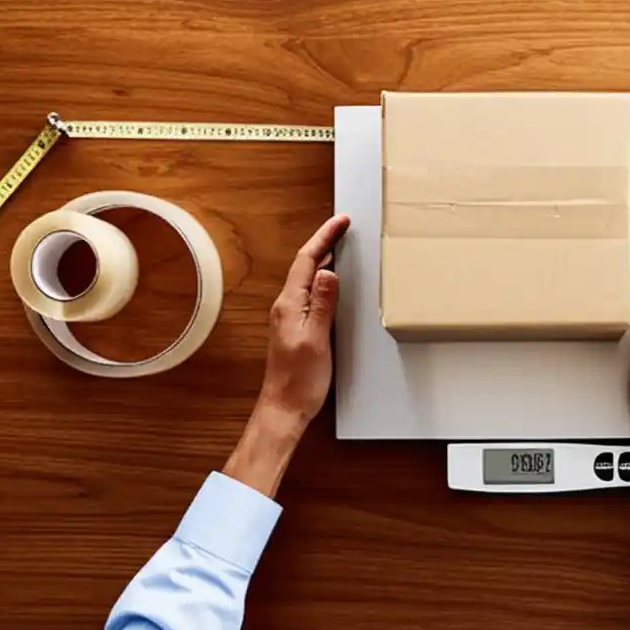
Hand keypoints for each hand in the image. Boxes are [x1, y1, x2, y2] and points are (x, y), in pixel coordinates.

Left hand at [224, 215, 350, 496]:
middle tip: (344, 228)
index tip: (341, 222)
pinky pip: (308, 294)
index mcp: (289, 304)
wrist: (284, 407)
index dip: (324, 238)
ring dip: (323, 259)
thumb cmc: (300, 379)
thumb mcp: (316, 338)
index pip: (307, 261)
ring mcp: (288, 316)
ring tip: (341, 247)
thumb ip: (322, 303)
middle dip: (324, 243)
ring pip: (306, 278)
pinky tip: (332, 283)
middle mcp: (285, 306)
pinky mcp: (295, 327)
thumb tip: (327, 271)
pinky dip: (321, 280)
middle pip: (305, 265)